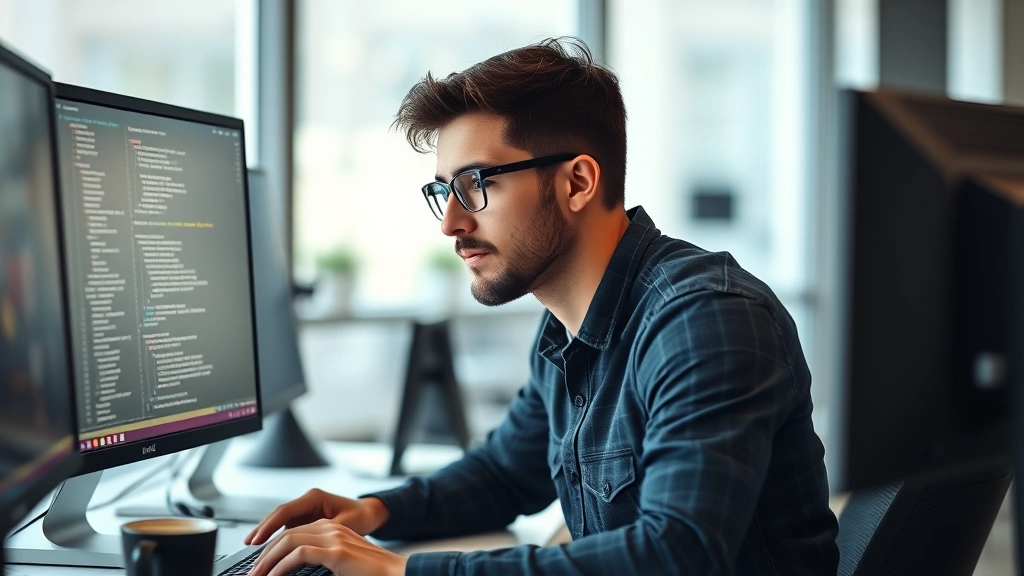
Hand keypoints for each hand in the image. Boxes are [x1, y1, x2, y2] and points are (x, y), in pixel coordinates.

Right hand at [245, 489, 389, 545]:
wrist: (369, 513)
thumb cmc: (361, 517)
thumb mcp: (345, 525)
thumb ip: (325, 533)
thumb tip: (307, 546)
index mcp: (314, 497)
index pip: (285, 511)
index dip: (269, 526)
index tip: (258, 539)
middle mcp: (306, 501)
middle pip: (277, 515)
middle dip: (262, 529)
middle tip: (248, 544)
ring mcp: (304, 508)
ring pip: (279, 520)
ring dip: (266, 533)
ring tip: (251, 547)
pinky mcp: (305, 517)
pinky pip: (286, 526)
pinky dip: (275, 535)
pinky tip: (266, 547)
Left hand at [246, 518, 406, 575]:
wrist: (398, 573)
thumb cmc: (373, 573)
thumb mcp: (342, 564)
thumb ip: (322, 562)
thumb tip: (295, 571)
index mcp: (333, 528)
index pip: (295, 532)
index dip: (274, 549)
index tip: (262, 566)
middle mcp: (332, 527)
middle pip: (288, 534)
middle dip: (265, 554)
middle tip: (253, 572)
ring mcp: (334, 537)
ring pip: (289, 541)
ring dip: (268, 560)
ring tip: (257, 575)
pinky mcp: (336, 551)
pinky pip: (298, 554)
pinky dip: (280, 567)